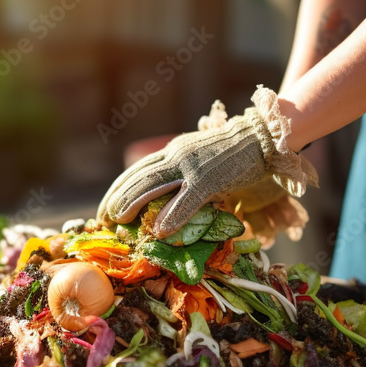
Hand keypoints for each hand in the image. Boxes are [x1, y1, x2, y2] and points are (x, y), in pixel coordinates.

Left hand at [97, 86, 317, 237]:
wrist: (263, 136)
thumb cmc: (235, 152)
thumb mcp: (201, 158)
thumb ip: (184, 174)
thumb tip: (170, 199)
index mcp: (173, 152)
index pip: (137, 170)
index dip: (119, 189)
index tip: (106, 206)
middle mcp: (176, 156)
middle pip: (138, 177)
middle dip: (117, 198)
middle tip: (103, 218)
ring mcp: (192, 166)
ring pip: (152, 184)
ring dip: (132, 202)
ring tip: (118, 220)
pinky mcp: (210, 178)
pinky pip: (186, 200)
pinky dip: (170, 215)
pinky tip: (158, 230)